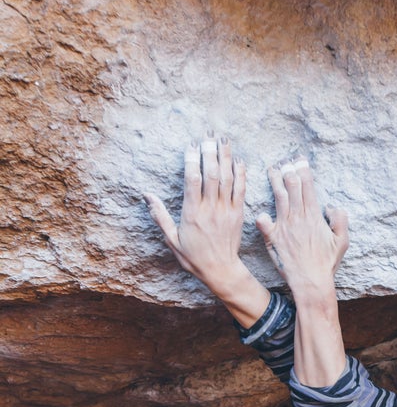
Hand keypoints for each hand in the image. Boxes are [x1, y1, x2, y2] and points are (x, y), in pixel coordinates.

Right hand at [145, 134, 269, 327]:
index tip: (191, 145)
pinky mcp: (238, 214)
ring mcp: (226, 211)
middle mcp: (210, 209)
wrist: (220, 270)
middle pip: (212, 174)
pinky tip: (238, 160)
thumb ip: (160, 215)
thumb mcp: (172, 238)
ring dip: (225, 157)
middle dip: (210, 152)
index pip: (192, 180)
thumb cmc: (193, 256)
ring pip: (227, 178)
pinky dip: (240, 173)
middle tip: (208, 135)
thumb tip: (147, 195)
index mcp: (192, 213)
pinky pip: (240, 190)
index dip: (192, 160)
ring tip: (223, 139)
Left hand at [256, 159, 348, 303]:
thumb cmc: (326, 263)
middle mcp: (298, 217)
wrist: (311, 281)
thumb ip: (341, 221)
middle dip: (288, 170)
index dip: (304, 170)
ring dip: (275, 181)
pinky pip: (264, 223)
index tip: (300, 160)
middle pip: (292, 186)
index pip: (308, 186)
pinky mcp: (273, 238)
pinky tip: (259, 208)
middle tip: (285, 161)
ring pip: (279, 197)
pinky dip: (261, 215)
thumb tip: (332, 206)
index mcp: (314, 216)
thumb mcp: (343, 242)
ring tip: (272, 170)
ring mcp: (284, 226)